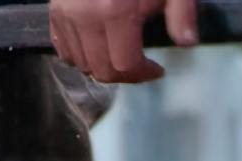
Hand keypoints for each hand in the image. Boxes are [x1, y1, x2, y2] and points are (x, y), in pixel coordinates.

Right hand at [48, 0, 193, 83]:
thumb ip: (181, 12)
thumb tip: (186, 41)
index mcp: (115, 10)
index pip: (125, 66)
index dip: (143, 74)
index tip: (155, 69)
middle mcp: (85, 14)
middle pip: (102, 70)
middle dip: (124, 74)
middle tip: (139, 65)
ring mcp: (65, 10)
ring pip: (81, 62)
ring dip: (101, 65)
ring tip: (119, 53)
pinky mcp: (55, 6)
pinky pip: (62, 46)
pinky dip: (79, 53)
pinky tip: (96, 45)